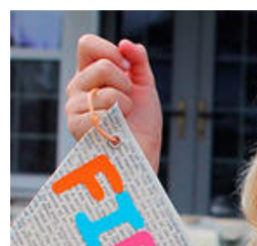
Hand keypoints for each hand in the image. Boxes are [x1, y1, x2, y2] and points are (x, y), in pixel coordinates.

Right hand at [66, 34, 162, 171]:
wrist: (143, 154)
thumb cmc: (142, 124)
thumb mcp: (144, 86)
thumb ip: (138, 61)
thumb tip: (126, 44)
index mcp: (89, 74)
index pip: (87, 45)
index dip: (110, 51)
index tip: (127, 68)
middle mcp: (78, 87)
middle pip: (102, 65)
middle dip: (126, 84)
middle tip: (127, 101)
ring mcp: (74, 106)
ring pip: (106, 91)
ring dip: (125, 105)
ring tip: (122, 118)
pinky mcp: (76, 125)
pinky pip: (101, 111)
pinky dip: (117, 119)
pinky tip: (116, 129)